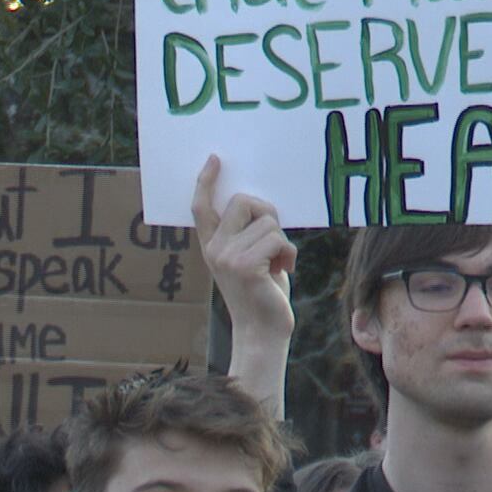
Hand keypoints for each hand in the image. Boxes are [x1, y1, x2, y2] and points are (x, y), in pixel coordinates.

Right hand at [192, 154, 296, 345]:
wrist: (263, 332)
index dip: (206, 182)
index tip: (215, 160)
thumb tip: (261, 207)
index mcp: (213, 245)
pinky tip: (284, 271)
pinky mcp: (245, 266)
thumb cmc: (263, 293)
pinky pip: (277, 239)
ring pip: (268, 222)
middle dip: (267, 213)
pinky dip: (288, 253)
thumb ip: (248, 235)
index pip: (202, 208)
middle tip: (274, 241)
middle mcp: (215, 249)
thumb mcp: (251, 259)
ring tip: (278, 264)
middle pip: (244, 201)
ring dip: (282, 242)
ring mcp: (227, 257)